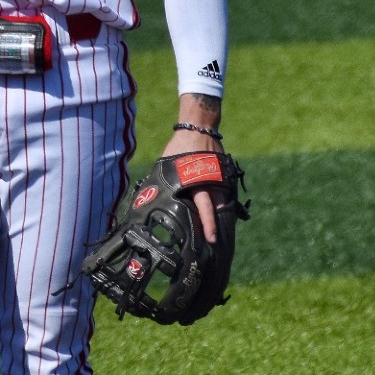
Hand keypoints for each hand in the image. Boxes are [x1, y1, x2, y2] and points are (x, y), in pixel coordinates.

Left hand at [162, 124, 220, 245]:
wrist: (198, 129)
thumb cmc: (179, 148)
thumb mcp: (167, 167)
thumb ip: (165, 184)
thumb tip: (150, 202)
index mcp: (196, 182)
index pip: (205, 207)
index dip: (209, 224)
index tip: (212, 239)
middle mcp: (212, 182)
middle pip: (217, 210)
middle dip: (216, 227)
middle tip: (215, 245)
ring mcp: (220, 179)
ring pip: (223, 204)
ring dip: (220, 218)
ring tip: (218, 234)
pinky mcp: (224, 177)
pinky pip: (225, 195)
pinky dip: (222, 206)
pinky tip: (219, 217)